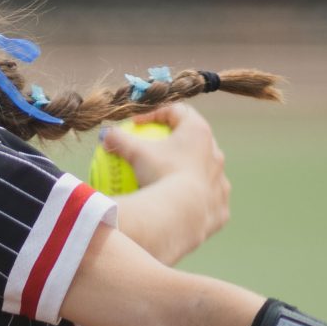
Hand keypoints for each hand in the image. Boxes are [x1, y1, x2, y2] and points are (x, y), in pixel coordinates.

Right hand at [103, 104, 230, 264]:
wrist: (183, 214)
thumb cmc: (160, 175)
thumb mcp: (135, 153)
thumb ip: (120, 139)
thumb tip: (105, 134)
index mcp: (198, 132)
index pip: (177, 111)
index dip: (155, 114)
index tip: (137, 125)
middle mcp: (215, 153)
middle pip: (194, 140)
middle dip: (176, 142)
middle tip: (156, 149)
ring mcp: (221, 180)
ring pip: (204, 170)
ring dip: (188, 171)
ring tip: (168, 179)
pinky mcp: (221, 206)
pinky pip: (205, 200)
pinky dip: (191, 201)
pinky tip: (174, 207)